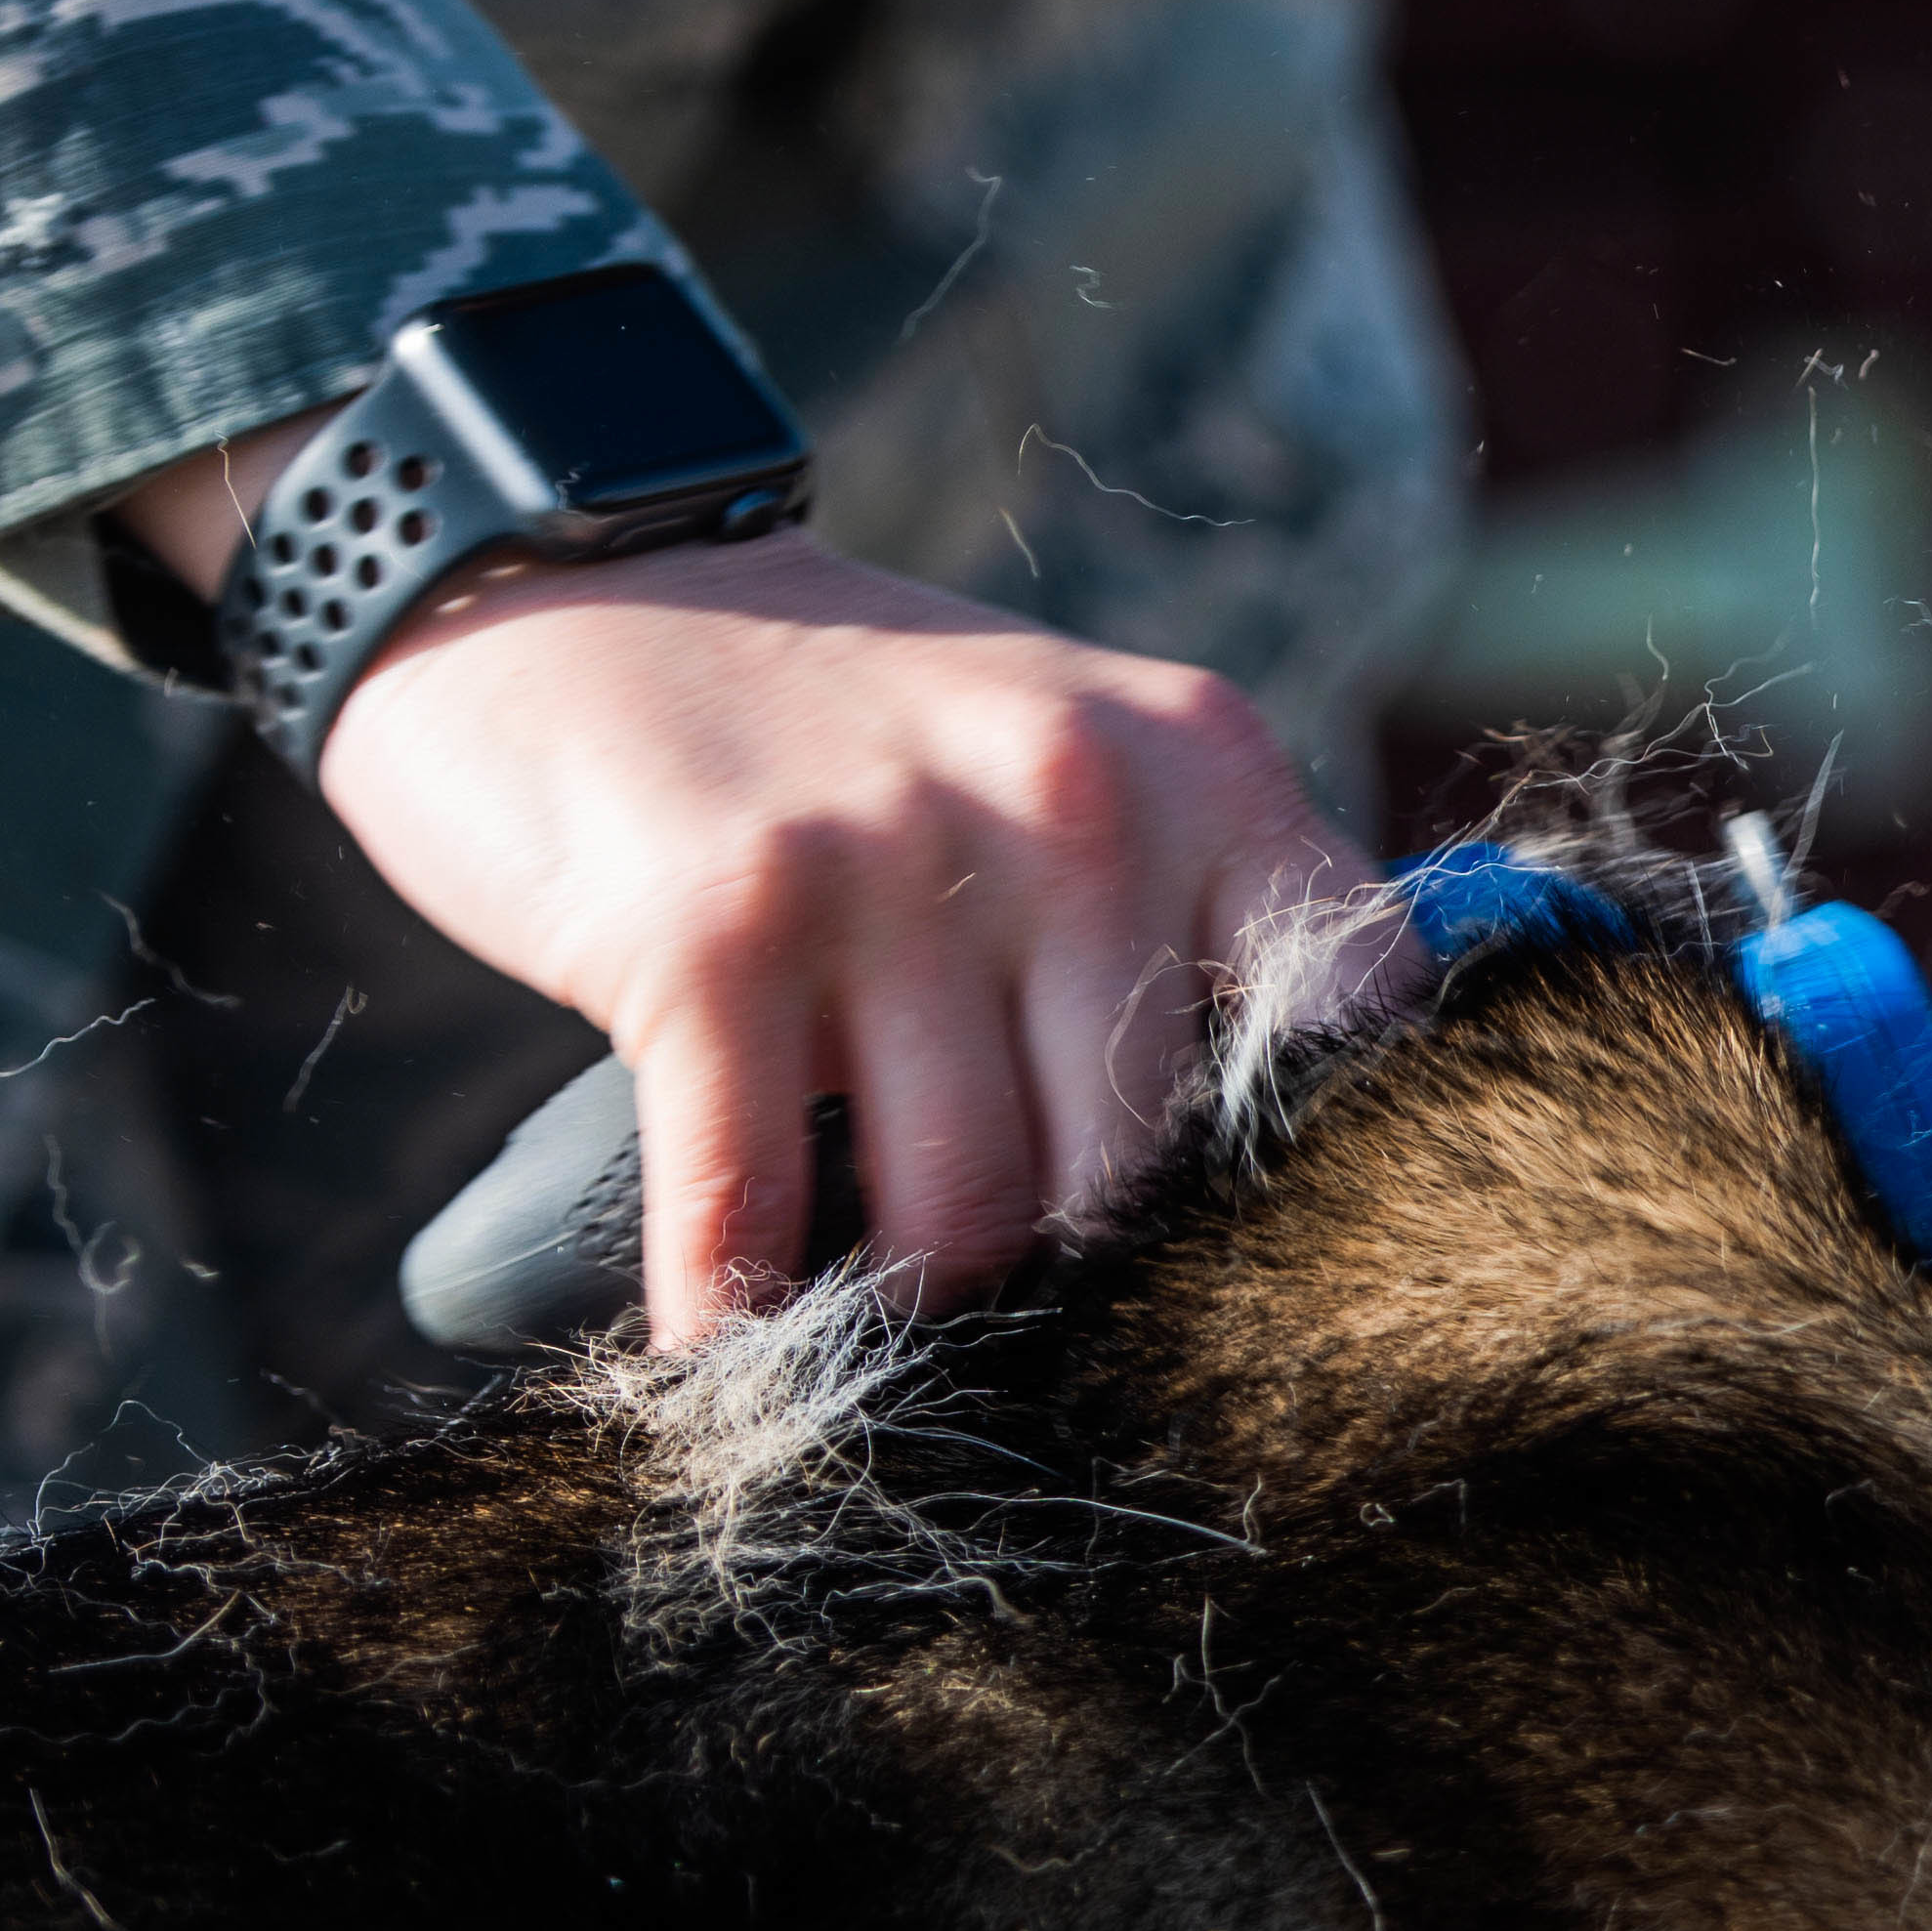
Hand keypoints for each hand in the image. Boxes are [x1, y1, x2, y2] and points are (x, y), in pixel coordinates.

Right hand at [122, 415, 1404, 1343]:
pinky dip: (743, 1313)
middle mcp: (1073, 804)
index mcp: (1203, 765)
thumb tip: (1273, 1187)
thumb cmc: (848, 731)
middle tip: (1012, 1322)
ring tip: (873, 1319)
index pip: (1361, 1017)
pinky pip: (752, 1210)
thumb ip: (1189, 921)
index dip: (1316, 1177)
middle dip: (1071, 1277)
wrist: (571, 584)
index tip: (1250, 1267)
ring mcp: (889, 867)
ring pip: (964, 1216)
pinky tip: (734, 1346)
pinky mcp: (711, 940)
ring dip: (907, 1308)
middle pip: (1135, 1171)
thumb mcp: (1075, 759)